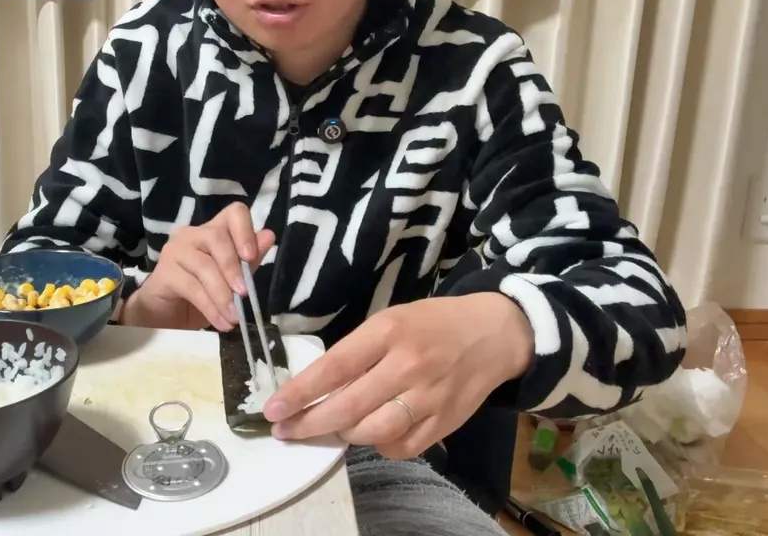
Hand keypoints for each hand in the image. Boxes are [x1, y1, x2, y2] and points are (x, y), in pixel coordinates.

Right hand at [122, 203, 274, 330]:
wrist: (165, 317)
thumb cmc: (200, 296)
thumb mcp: (230, 282)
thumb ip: (248, 262)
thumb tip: (269, 236)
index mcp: (214, 231)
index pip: (234, 213)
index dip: (245, 231)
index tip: (250, 257)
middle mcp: (193, 234)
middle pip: (217, 237)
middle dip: (233, 267)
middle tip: (244, 294)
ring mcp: (176, 251)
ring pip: (204, 266)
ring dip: (223, 295)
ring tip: (234, 317)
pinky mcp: (164, 272)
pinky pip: (192, 287)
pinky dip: (210, 307)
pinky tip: (221, 322)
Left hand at [262, 293, 534, 459]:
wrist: (494, 334)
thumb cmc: (432, 323)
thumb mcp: (390, 320)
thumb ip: (356, 351)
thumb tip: (315, 387)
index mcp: (388, 332)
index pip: (333, 368)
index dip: (299, 393)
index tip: (273, 409)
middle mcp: (408, 366)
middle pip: (348, 407)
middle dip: (309, 424)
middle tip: (285, 430)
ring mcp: (428, 397)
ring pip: (371, 432)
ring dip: (344, 434)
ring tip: (333, 427)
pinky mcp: (444, 422)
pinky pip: (400, 447)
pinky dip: (379, 445)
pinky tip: (373, 432)